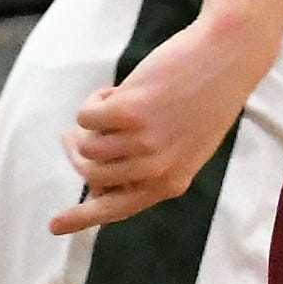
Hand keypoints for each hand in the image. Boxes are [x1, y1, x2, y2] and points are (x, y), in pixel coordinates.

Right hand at [51, 15, 269, 236]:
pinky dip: (94, 101)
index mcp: (170, 183)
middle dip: (77, 151)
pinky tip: (116, 90)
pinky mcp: (129, 112)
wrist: (228, 57)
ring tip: (111, 102)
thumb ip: (147, 168)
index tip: (54, 226)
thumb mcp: (184, 148)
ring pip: (86, 145)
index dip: (82, 218)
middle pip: (91, 175)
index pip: (117, 210)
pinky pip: (86, 116)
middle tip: (76, 132)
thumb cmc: (205, 99)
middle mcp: (156, 170)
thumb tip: (98, 182)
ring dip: (89, 124)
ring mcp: (142, 143)